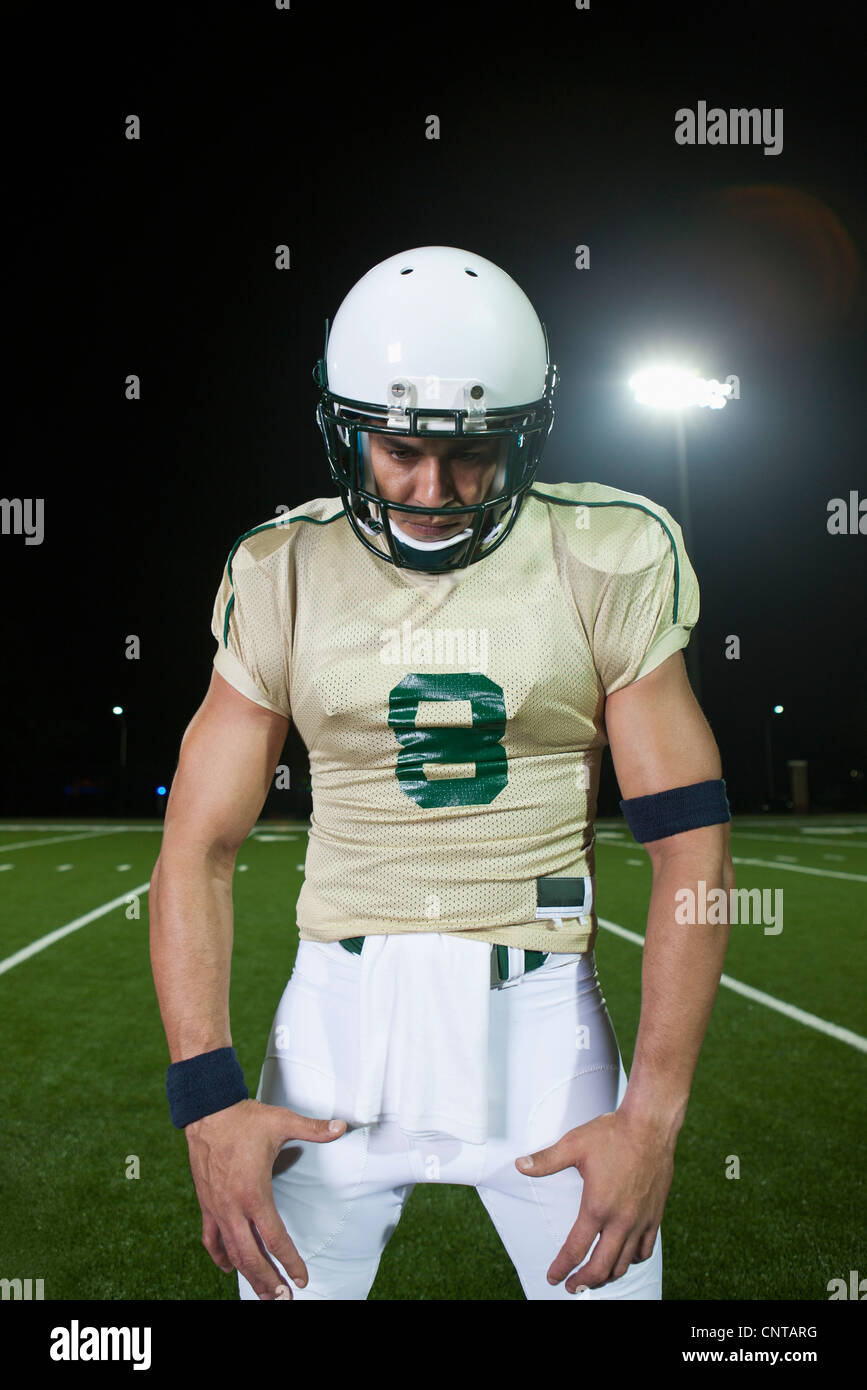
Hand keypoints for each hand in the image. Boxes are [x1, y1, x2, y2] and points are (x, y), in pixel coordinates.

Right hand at [185, 1097, 345, 1299]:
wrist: (207, 1111)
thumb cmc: (246, 1119)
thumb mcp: (282, 1121)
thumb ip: (313, 1128)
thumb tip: (342, 1125)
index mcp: (254, 1193)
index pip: (274, 1238)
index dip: (290, 1261)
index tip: (302, 1278)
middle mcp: (233, 1207)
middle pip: (251, 1256)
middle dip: (268, 1281)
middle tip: (285, 1299)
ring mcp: (217, 1208)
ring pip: (231, 1253)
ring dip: (248, 1275)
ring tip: (263, 1294)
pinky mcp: (206, 1204)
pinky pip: (211, 1239)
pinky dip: (221, 1257)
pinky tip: (230, 1268)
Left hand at [514, 1108, 675, 1292]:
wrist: (650, 1126)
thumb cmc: (612, 1134)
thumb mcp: (573, 1144)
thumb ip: (545, 1160)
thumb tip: (520, 1165)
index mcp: (597, 1207)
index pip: (576, 1249)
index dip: (561, 1267)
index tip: (553, 1278)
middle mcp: (620, 1220)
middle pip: (601, 1267)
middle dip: (583, 1282)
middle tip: (571, 1287)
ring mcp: (640, 1220)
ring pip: (624, 1263)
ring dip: (607, 1275)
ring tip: (594, 1277)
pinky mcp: (655, 1215)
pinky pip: (645, 1250)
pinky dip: (632, 1260)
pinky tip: (623, 1257)